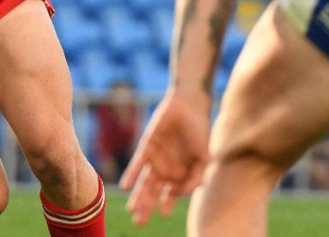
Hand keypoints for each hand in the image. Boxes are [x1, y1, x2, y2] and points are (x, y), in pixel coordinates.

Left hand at [120, 90, 211, 226]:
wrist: (188, 106)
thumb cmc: (199, 131)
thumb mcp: (203, 156)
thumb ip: (195, 176)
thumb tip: (183, 194)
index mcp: (180, 172)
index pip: (170, 193)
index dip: (167, 203)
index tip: (164, 213)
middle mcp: (166, 168)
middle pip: (153, 192)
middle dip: (146, 207)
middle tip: (138, 222)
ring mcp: (155, 158)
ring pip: (144, 182)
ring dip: (138, 196)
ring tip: (132, 210)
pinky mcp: (146, 146)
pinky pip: (137, 164)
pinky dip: (131, 175)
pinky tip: (125, 187)